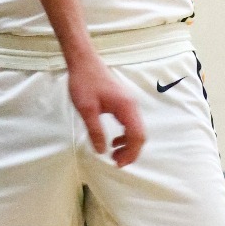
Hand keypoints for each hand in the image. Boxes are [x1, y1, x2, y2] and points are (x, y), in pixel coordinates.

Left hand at [67, 52, 144, 166]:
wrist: (84, 62)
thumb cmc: (85, 82)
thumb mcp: (87, 110)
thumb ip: (95, 131)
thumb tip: (102, 151)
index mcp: (126, 107)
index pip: (137, 136)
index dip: (130, 153)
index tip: (118, 163)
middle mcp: (132, 106)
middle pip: (140, 134)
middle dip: (131, 151)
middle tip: (115, 162)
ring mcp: (130, 104)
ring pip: (137, 130)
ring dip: (128, 144)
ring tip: (114, 153)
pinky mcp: (124, 103)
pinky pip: (131, 123)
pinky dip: (126, 135)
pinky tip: (114, 140)